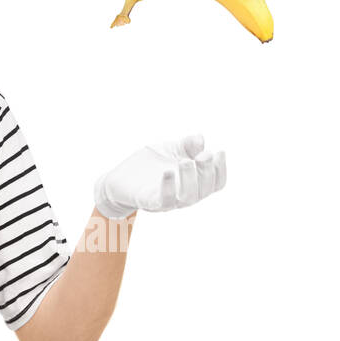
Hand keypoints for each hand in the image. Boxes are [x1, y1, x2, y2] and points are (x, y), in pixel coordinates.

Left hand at [94, 134, 226, 219]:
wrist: (118, 178)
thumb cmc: (148, 165)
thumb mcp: (169, 149)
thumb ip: (185, 145)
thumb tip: (201, 138)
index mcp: (192, 183)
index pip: (215, 183)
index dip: (220, 169)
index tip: (219, 151)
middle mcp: (183, 194)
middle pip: (204, 190)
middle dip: (207, 172)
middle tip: (203, 155)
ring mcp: (168, 200)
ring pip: (188, 198)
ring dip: (190, 179)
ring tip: (186, 161)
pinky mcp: (150, 202)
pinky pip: (163, 200)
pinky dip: (168, 187)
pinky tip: (168, 172)